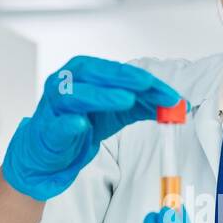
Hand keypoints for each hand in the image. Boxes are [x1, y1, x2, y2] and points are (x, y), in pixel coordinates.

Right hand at [2, 55, 180, 200]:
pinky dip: (69, 124)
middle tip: (147, 85)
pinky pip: (57, 125)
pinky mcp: (47, 130)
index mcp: (85, 73)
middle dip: (124, 79)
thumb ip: (143, 105)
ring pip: (74, 94)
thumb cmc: (80, 123)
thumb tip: (175, 103)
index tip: (167, 92)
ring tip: (125, 99)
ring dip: (101, 96)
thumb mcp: (116, 111)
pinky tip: (81, 123)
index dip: (143, 80)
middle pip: (94, 73)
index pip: (116, 71)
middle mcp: (66, 82)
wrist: (49, 151)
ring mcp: (54, 106)